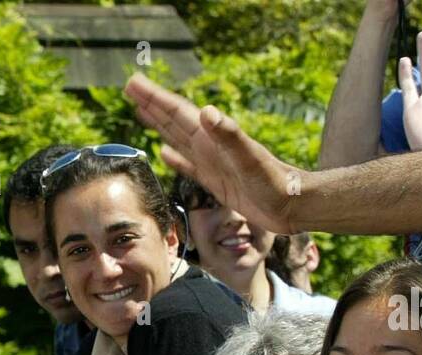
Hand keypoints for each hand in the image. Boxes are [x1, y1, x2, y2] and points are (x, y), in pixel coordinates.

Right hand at [124, 73, 302, 233]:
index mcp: (213, 137)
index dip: (155, 97)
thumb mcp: (249, 157)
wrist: (290, 204)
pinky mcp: (215, 181)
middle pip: (173, 120)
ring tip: (141, 110)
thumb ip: (228, 134)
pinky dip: (174, 157)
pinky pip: (188, 166)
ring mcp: (211, 162)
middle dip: (152, 104)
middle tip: (130, 87)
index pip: (178, 112)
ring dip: (159, 124)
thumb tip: (206, 110)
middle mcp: (209, 146)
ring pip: (177, 138)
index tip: (135, 82)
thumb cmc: (272, 182)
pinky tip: (164, 152)